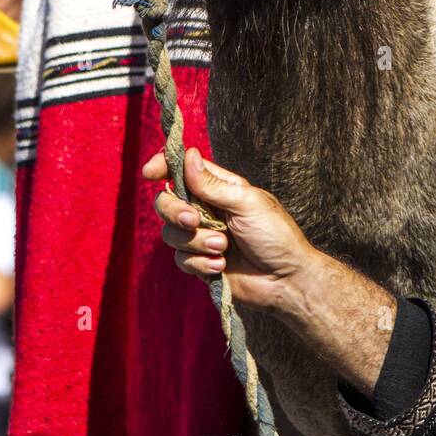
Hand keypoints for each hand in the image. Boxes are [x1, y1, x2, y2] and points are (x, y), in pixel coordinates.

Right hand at [143, 146, 320, 313]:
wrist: (285, 280)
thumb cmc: (275, 235)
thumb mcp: (247, 203)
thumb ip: (213, 185)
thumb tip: (188, 155)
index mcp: (218, 188)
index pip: (183, 169)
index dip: (163, 166)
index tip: (150, 173)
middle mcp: (206, 209)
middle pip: (166, 202)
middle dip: (175, 211)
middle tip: (195, 220)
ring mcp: (201, 236)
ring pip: (170, 233)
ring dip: (196, 242)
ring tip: (223, 247)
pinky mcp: (200, 262)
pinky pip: (181, 259)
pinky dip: (201, 263)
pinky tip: (222, 266)